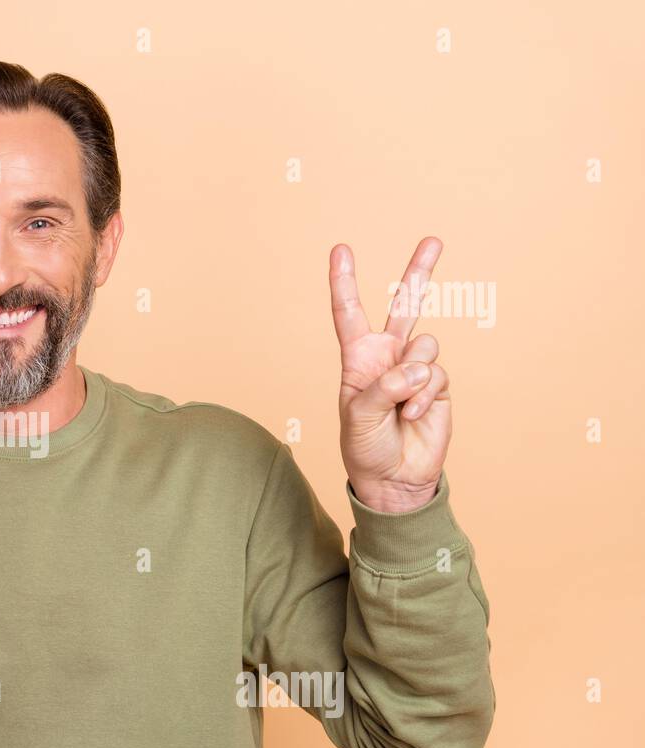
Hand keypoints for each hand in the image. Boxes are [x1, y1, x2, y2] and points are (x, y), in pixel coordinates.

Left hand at [328, 237, 450, 512]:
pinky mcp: (438, 385)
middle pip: (405, 306)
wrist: (393, 478)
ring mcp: (415, 369)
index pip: (349, 314)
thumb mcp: (359, 417)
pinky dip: (425, 397)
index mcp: (358, 358)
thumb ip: (384, 387)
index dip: (344, 282)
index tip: (340, 249)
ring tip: (401, 407)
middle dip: (419, 272)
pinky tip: (414, 417)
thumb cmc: (365, 447)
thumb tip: (417, 367)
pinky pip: (436, 375)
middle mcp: (388, 357)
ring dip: (413, 379)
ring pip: (426, 345)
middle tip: (433, 239)